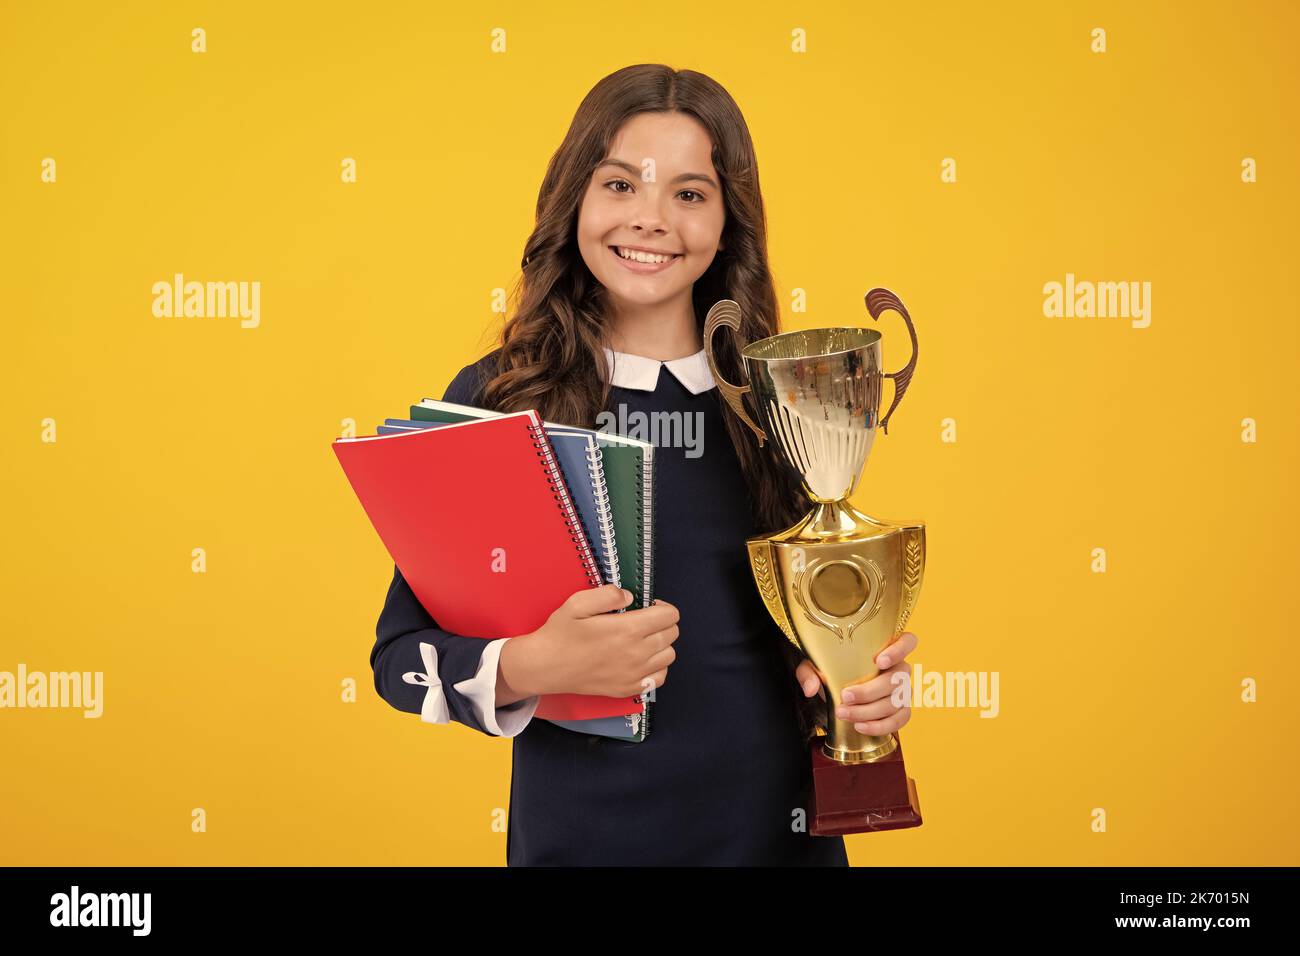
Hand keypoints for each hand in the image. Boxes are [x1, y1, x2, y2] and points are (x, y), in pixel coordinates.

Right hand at [511, 584, 679, 698]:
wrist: (545, 667)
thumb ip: (608, 594)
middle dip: (663, 623)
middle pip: (672, 634)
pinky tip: (641, 660)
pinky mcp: (628, 688)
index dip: (662, 607)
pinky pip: (659, 678)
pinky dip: (656, 667)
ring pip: (669, 656)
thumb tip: (630, 596)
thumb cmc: (560, 634)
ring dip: (662, 644)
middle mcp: (637, 653)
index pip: (670, 616)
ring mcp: (634, 674)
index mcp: (628, 629)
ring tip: (643, 639)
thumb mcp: (577, 602)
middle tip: (644, 621)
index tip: (649, 607)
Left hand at [793, 631, 917, 735]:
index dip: (899, 650)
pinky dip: (880, 726)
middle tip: (846, 696)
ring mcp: (903, 691)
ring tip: (844, 714)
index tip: (879, 661)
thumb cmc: (832, 672)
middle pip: (897, 679)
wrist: (836, 695)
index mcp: (886, 648)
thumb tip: (811, 689)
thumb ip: (809, 672)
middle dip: (870, 691)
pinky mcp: (901, 711)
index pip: (907, 641)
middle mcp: (899, 668)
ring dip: (869, 711)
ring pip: (896, 702)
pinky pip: (899, 720)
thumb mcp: (815, 667)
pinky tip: (860, 726)